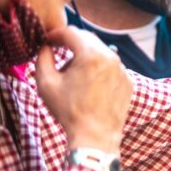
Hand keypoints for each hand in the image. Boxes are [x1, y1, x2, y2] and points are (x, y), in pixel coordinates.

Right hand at [36, 25, 131, 152]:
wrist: (95, 138)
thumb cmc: (69, 112)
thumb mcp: (46, 83)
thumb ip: (42, 58)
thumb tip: (45, 47)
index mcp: (90, 54)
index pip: (71, 32)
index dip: (55, 34)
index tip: (47, 41)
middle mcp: (110, 56)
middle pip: (87, 39)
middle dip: (70, 44)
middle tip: (58, 52)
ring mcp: (122, 69)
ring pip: (100, 53)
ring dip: (85, 57)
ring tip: (73, 75)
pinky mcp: (127, 82)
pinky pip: (110, 68)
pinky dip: (98, 70)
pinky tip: (88, 86)